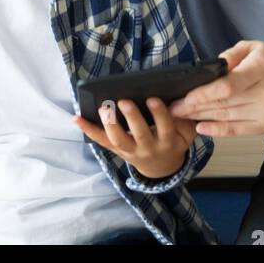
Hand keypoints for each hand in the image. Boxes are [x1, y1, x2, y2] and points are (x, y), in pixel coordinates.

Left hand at [71, 96, 197, 179]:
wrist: (162, 166)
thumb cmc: (174, 140)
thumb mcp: (186, 131)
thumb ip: (184, 115)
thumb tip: (179, 96)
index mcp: (167, 141)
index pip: (164, 127)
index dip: (159, 113)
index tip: (153, 98)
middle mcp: (148, 148)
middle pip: (139, 134)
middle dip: (131, 117)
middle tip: (124, 101)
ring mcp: (130, 151)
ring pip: (118, 141)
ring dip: (109, 124)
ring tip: (103, 108)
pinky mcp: (117, 150)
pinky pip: (101, 141)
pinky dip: (88, 129)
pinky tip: (76, 117)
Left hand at [167, 41, 263, 136]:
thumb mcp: (253, 46)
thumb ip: (231, 55)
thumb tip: (209, 67)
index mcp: (263, 69)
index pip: (229, 86)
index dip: (204, 94)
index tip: (184, 97)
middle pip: (225, 104)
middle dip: (195, 107)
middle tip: (173, 107)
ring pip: (228, 118)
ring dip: (201, 118)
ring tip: (181, 115)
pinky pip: (237, 131)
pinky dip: (218, 131)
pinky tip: (201, 127)